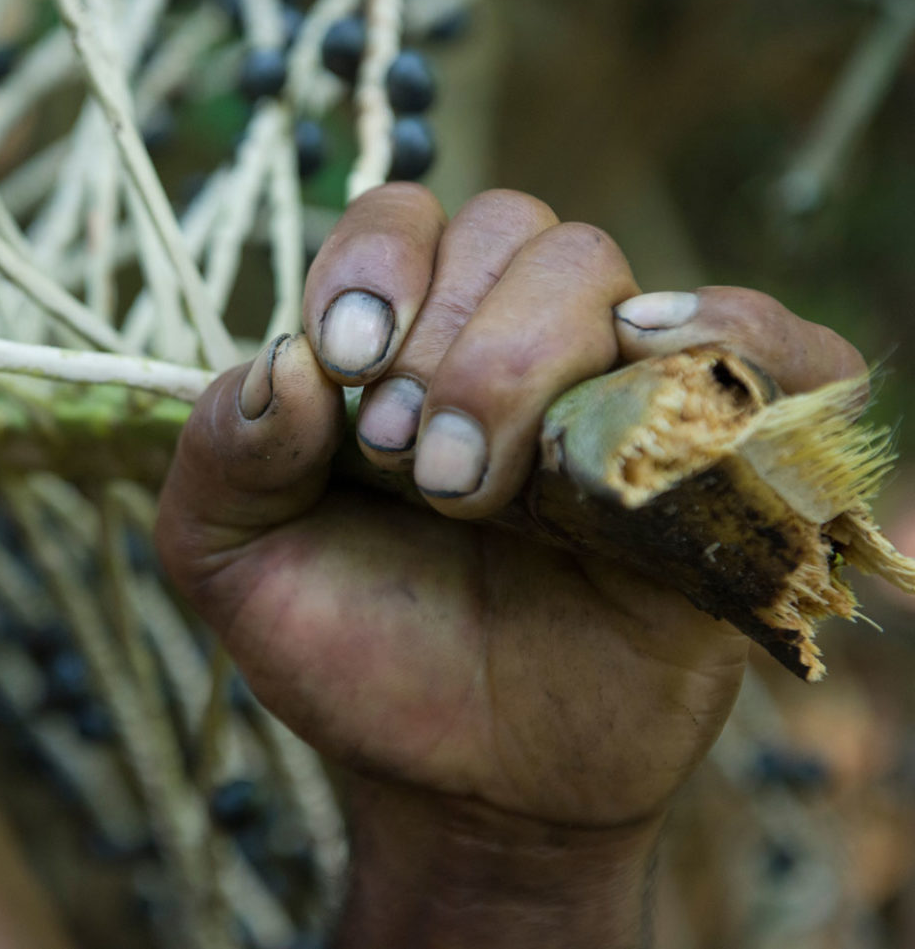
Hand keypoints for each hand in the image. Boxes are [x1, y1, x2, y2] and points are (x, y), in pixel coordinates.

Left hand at [154, 185, 864, 945]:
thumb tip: (286, 365)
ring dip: (527, 357)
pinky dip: (739, 331)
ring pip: (601, 273)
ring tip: (473, 491)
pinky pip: (778, 347)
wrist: (459, 782)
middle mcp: (509, 345)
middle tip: (408, 463)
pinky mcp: (715, 464)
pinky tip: (653, 370)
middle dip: (446, 337)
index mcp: (398, 341)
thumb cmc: (350, 651)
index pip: (401, 216)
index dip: (373, 264)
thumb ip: (220, 452)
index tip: (346, 365)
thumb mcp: (229, 563)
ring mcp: (614, 396)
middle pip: (511, 231)